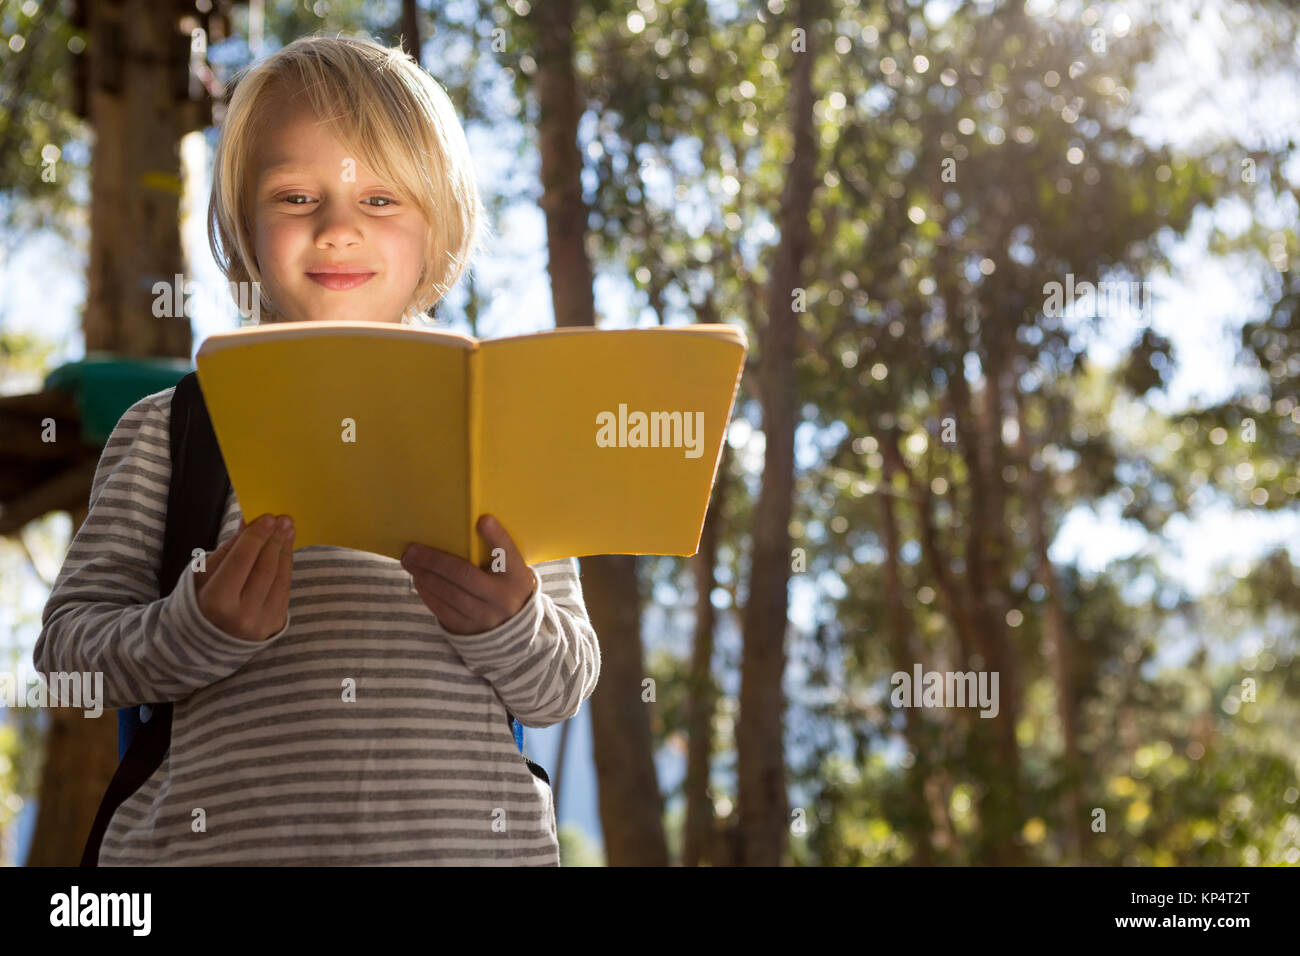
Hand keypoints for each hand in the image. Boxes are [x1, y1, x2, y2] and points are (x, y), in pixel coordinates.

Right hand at [194, 513, 295, 642]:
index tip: (268, 517)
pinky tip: (286, 550)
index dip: (257, 537)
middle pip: (264, 568)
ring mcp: (261, 622)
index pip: (241, 561)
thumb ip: (229, 549)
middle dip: (275, 540)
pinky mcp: (275, 624)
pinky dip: (287, 566)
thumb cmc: (201, 600)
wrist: (206, 641)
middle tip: (283, 519)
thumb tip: (250, 523)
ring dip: (285, 550)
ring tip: (288, 530)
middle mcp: (242, 615)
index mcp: (217, 601)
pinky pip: (284, 589)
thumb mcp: (204, 574)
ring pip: (279, 578)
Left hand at [401, 514, 537, 635]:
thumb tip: (465, 528)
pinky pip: (443, 610)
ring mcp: (485, 616)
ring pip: (450, 594)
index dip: (496, 537)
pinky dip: (427, 593)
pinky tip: (418, 580)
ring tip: (410, 562)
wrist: (511, 626)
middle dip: (435, 560)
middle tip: (413, 549)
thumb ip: (495, 553)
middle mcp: (503, 598)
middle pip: (465, 575)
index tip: (482, 520)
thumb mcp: (510, 570)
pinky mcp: (468, 629)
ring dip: (426, 576)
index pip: (507, 554)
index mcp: (517, 576)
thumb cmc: (505, 585)